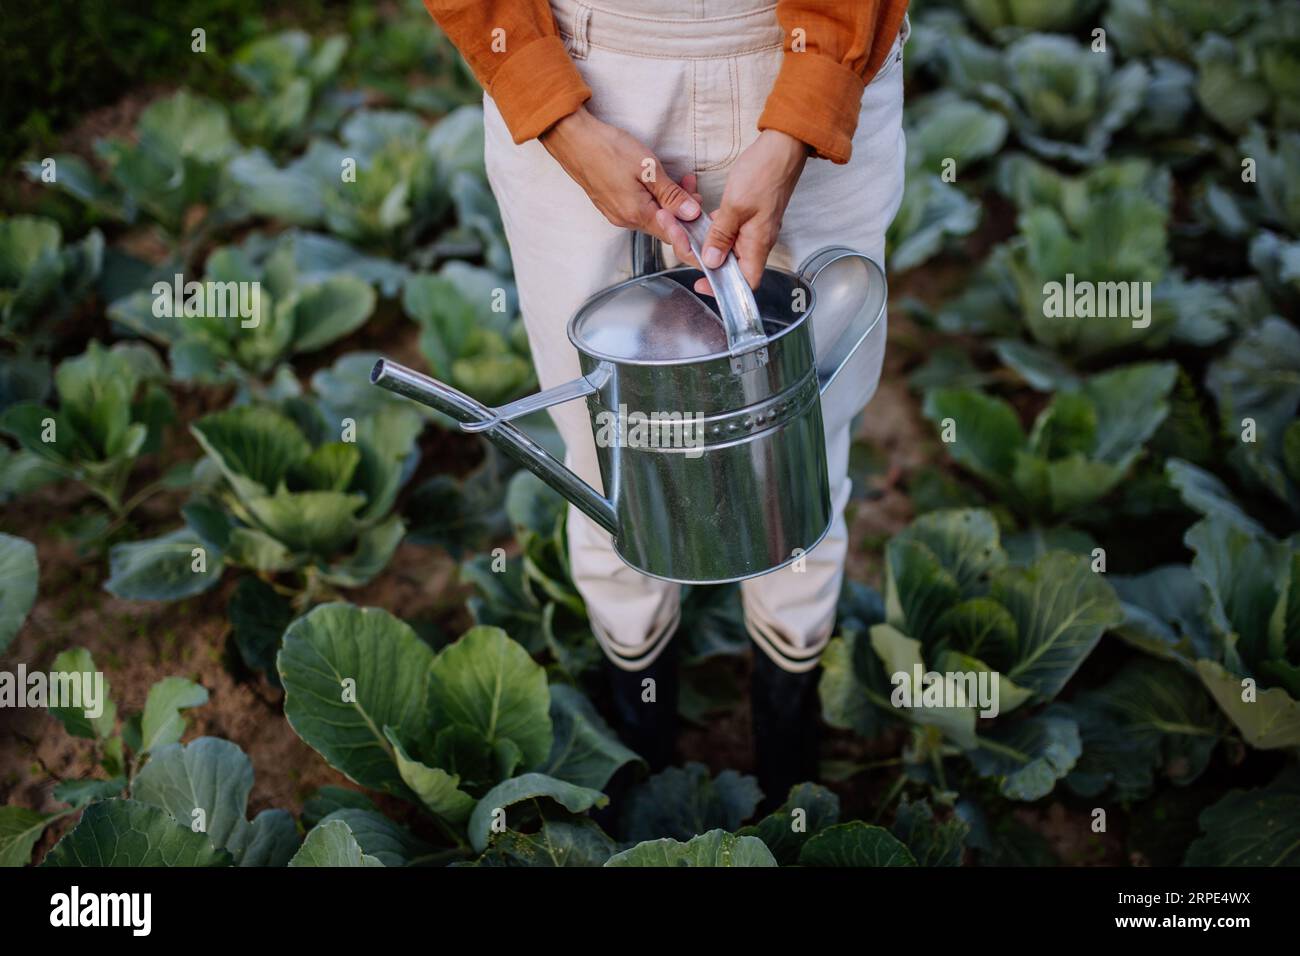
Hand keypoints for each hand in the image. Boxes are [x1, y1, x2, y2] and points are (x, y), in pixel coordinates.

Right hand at [540, 106, 699, 244]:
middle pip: (664, 225)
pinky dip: (653, 199)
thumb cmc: (609, 149)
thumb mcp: (648, 168)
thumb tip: (692, 214)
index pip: (673, 235)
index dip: (691, 227)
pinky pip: (639, 209)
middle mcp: (625, 220)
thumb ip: (671, 195)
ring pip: (652, 216)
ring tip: (679, 179)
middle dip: (683, 209)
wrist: (573, 139)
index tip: (701, 210)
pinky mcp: (610, 204)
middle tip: (691, 184)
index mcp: (637, 215)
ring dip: (668, 201)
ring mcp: (616, 213)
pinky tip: (657, 182)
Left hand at [666, 130, 807, 292]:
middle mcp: (757, 241)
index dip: (724, 289)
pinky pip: (728, 229)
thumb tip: (712, 261)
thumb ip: (721, 235)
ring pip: (726, 245)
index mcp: (758, 244)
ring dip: (704, 239)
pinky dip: (712, 225)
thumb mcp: (735, 206)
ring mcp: (754, 228)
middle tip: (681, 239)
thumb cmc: (764, 174)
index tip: (703, 283)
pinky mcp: (750, 215)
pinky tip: (698, 216)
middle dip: (703, 256)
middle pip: (729, 264)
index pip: (745, 282)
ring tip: (683, 227)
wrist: (782, 147)